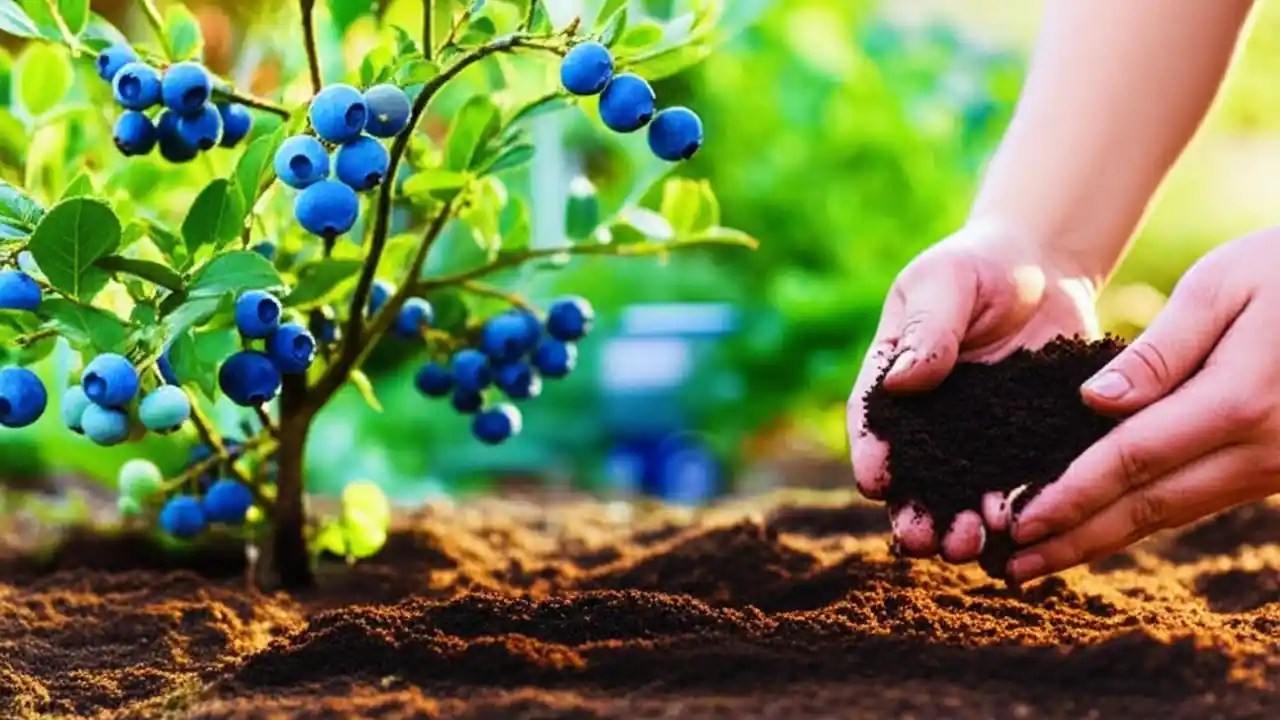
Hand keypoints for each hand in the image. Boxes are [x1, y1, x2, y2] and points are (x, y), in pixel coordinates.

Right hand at [847, 222, 1099, 561]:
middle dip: (916, 514)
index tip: (874, 482)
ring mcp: (978, 441)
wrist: (1043, 271)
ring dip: (964, 526)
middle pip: (915, 477)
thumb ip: (926, 330)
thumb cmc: (978, 268)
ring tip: (972, 545)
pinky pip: (1023, 484)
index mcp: (893, 383)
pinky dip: (1023, 510)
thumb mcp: (945, 284)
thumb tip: (903, 381)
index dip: (872, 455)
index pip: (874, 423)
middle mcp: (931, 423)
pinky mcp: (1027, 446)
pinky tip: (1025, 528)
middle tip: (922, 542)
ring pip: (964, 494)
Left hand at [1006, 229, 1279, 582]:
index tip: (1021, 523)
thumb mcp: (1224, 283)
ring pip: (1176, 513)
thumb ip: (1160, 350)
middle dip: (1076, 539)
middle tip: (1013, 568)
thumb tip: (1095, 402)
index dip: (1072, 496)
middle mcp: (1262, 448)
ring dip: (1105, 539)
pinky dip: (1147, 518)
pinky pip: (1202, 499)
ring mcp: (1277, 465)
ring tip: (1044, 559)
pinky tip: (1102, 527)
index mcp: (1238, 400)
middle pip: (1150, 507)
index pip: (1133, 460)